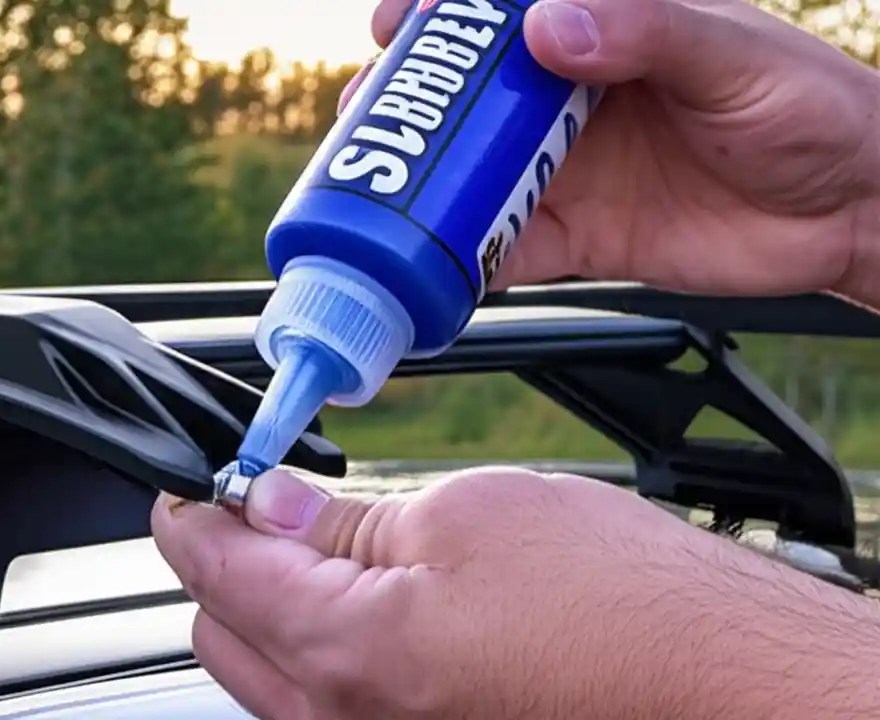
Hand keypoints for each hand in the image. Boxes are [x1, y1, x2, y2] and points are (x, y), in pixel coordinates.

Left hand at [152, 468, 879, 718]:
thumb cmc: (631, 615)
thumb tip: (270, 500)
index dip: (194, 506)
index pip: (209, 567)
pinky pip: (330, 705)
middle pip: (223, 629)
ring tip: (336, 543)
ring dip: (278, 604)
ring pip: (272, 674)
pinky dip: (328, 646)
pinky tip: (382, 601)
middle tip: (272, 498)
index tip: (195, 477)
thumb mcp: (471, 514)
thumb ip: (344, 517)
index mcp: (341, 652)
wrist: (733, 695)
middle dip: (228, 557)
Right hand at [347, 0, 879, 304]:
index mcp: (604, 29)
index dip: (440, 13)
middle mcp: (570, 98)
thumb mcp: (731, 55)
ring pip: (470, 171)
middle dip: (407, 103)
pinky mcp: (577, 236)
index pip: (502, 11)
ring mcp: (566, 168)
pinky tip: (430, 262)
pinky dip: (462, 259)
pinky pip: (503, 247)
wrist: (848, 214)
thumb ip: (646, 31)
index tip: (396, 24)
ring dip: (418, 181)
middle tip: (367, 114)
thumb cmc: (808, 109)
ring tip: (376, 190)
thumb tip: (546, 25)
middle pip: (466, 96)